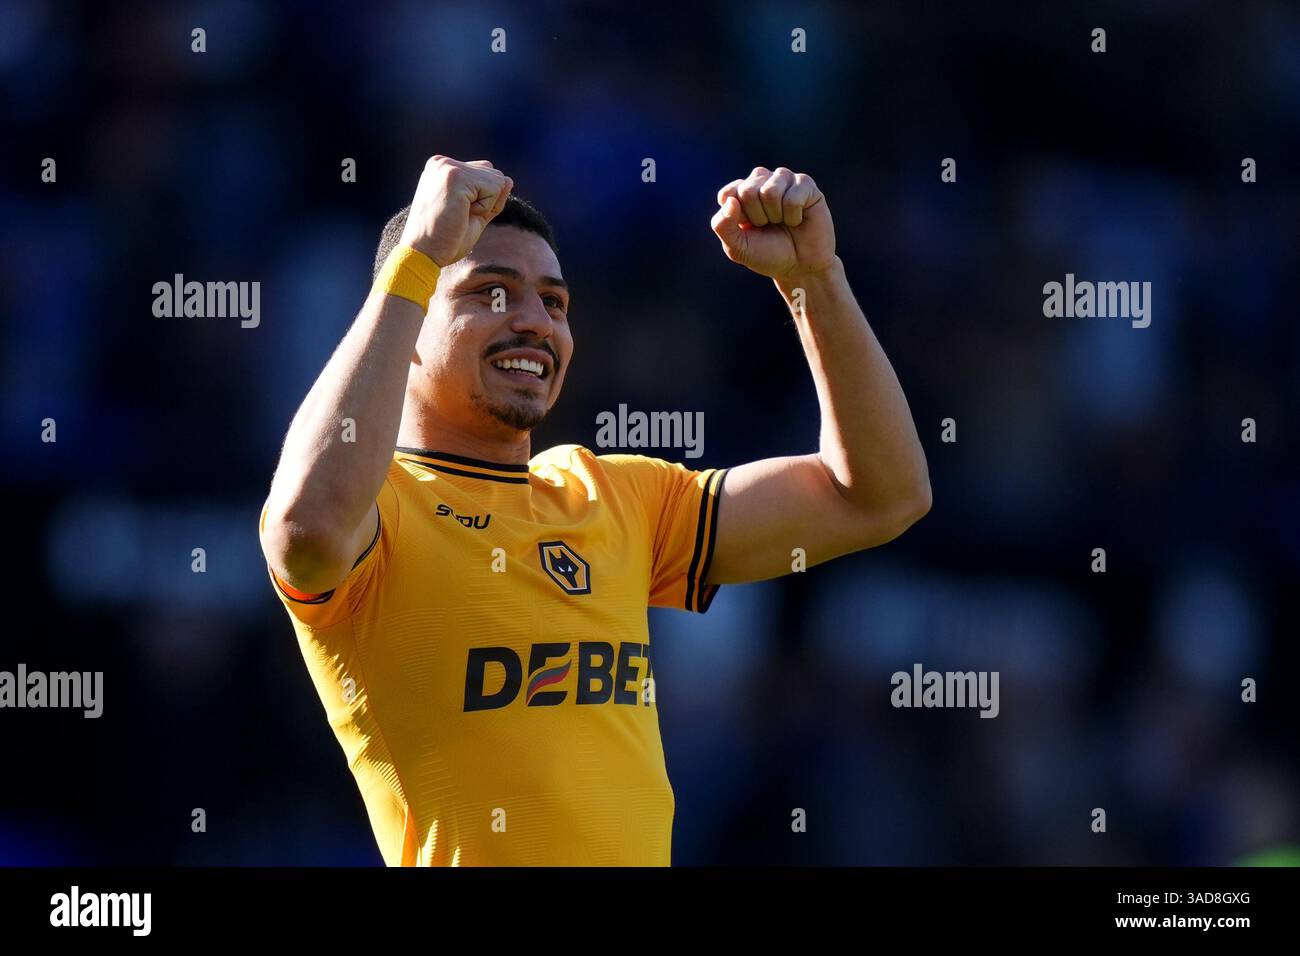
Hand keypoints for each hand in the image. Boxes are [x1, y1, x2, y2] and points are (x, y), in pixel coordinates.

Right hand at [400, 156, 513, 266]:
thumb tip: (509, 180)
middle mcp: (443, 162)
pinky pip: (494, 188)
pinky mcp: (456, 176)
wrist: (423, 253)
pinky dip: (485, 207)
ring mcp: (448, 167)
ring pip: (497, 180)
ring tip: (459, 215)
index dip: (483, 200)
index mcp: (442, 168)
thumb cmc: (446, 239)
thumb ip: (491, 196)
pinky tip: (462, 214)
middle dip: (487, 201)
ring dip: (485, 204)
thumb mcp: (474, 213)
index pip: (485, 174)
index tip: (458, 214)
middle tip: (459, 216)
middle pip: (494, 174)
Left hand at [710, 167, 835, 279]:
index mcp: (740, 192)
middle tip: (769, 226)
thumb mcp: (737, 248)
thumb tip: (731, 201)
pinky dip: (794, 216)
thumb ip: (722, 226)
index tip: (749, 228)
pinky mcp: (805, 184)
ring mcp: (783, 179)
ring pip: (770, 191)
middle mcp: (761, 180)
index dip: (739, 218)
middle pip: (748, 191)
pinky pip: (793, 197)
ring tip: (783, 222)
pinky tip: (797, 219)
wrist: (800, 266)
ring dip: (776, 216)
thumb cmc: (767, 254)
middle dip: (758, 217)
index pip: (728, 194)